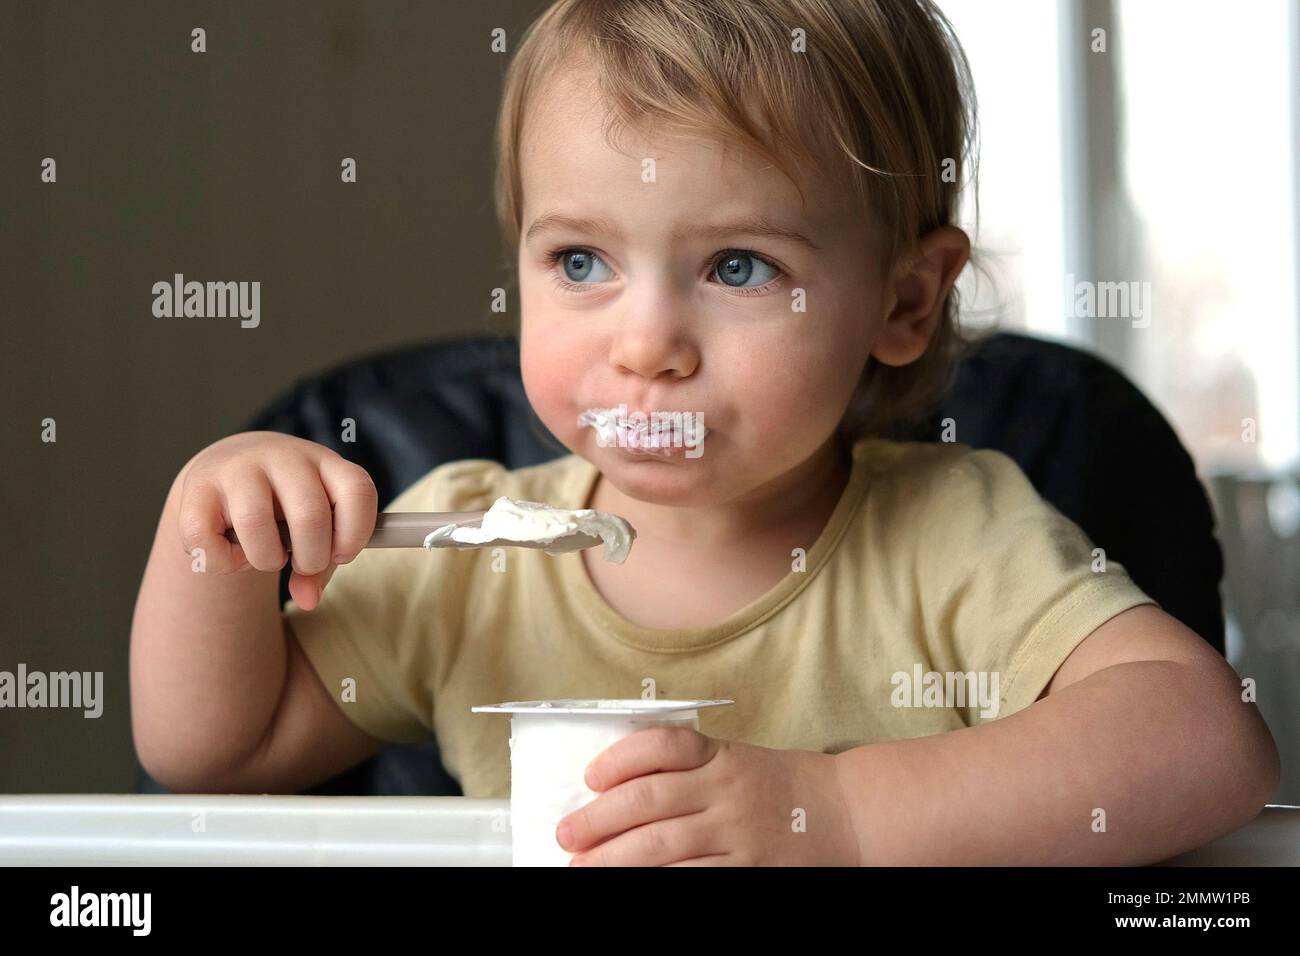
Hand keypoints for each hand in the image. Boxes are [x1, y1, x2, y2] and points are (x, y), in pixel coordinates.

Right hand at [175, 431, 378, 609]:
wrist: (228, 471)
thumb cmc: (283, 507)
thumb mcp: (315, 526)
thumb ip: (323, 564)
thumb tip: (307, 599)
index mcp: (324, 462)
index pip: (357, 491)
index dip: (355, 533)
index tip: (342, 554)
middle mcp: (282, 456)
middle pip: (310, 515)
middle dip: (313, 558)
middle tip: (305, 563)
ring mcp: (238, 468)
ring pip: (254, 522)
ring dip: (267, 558)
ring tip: (269, 557)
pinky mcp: (198, 487)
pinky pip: (205, 536)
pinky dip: (224, 561)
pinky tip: (236, 556)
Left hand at [554, 727, 860, 865]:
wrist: (847, 814)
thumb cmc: (781, 786)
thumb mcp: (737, 760)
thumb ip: (687, 769)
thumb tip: (613, 788)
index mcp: (721, 757)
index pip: (662, 746)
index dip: (619, 759)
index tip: (590, 776)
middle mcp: (727, 792)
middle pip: (648, 802)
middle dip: (597, 821)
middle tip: (566, 834)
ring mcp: (738, 836)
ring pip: (661, 848)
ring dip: (612, 860)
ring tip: (582, 867)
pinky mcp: (749, 872)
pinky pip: (691, 881)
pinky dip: (655, 884)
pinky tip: (630, 886)